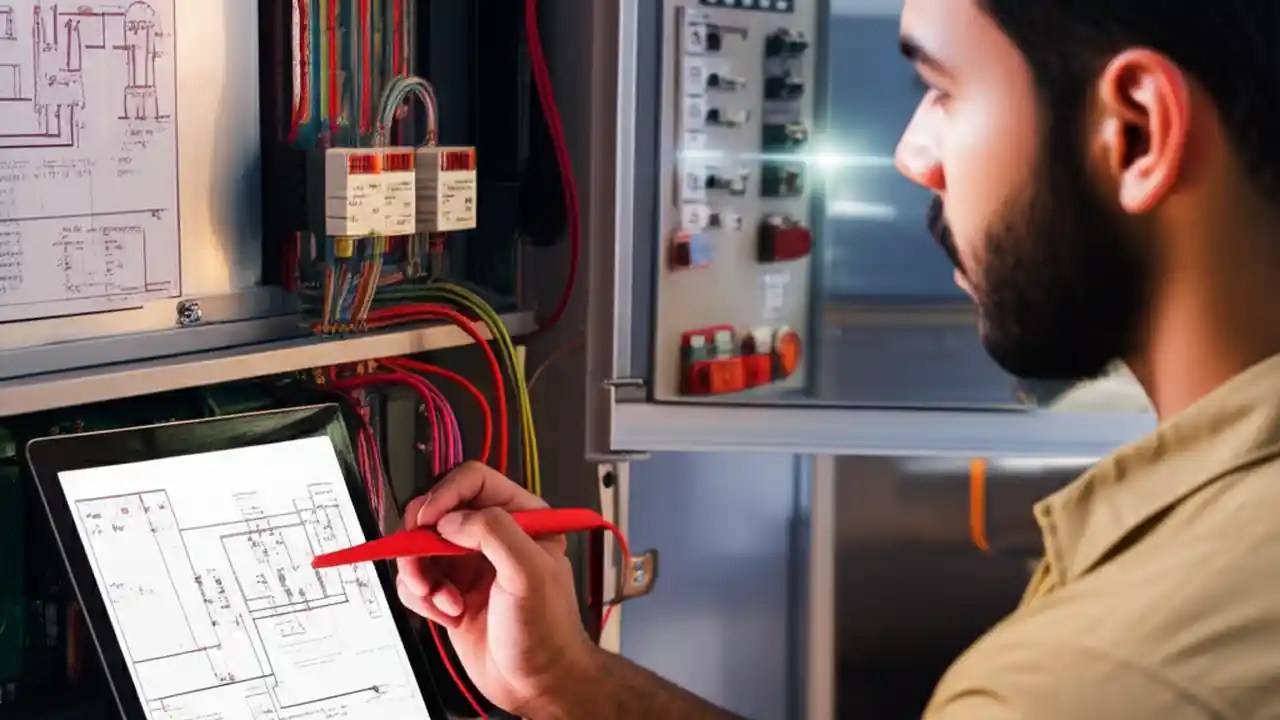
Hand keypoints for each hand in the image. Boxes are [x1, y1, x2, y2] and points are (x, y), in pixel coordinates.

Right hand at [396, 461, 598, 715]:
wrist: (535, 682)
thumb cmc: (548, 632)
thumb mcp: (529, 573)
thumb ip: (494, 533)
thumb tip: (452, 519)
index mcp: (521, 517)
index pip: (472, 480)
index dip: (446, 494)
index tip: (430, 519)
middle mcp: (491, 536)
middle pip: (436, 511)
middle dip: (422, 538)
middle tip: (421, 559)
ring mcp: (467, 563)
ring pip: (418, 546)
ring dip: (420, 573)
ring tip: (439, 597)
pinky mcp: (448, 590)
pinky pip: (414, 580)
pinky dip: (421, 597)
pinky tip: (447, 613)